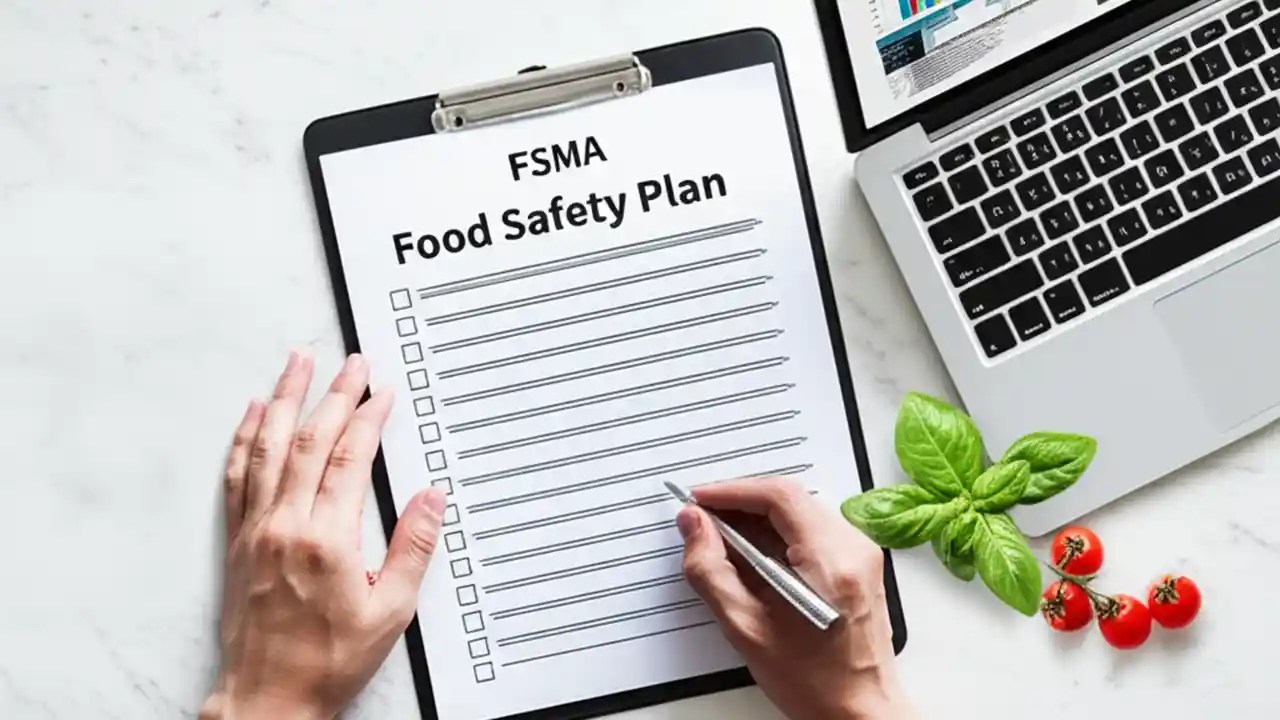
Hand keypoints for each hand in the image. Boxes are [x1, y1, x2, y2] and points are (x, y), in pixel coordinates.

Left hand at [202, 351, 445, 719]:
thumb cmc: (328, 660)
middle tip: (351, 363)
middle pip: (311, 441)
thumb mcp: (390, 611)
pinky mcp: (236, 540)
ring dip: (286, 399)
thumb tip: (432, 498)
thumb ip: (413, 548)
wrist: (268, 696)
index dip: (368, 417)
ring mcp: (256, 530)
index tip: (381, 392)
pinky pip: (238, 476)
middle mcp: (286, 525)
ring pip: (270, 447)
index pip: (350, 458)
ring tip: (297, 363)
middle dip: (334, 395)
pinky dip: (245, 438)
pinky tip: (255, 413)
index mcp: (328, 539)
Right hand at [677, 478, 914, 719]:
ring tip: (722, 537)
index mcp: (831, 562)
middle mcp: (853, 549)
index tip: (699, 500)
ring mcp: (861, 553)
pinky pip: (813, 527)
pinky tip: (753, 553)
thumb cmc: (814, 682)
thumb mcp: (746, 628)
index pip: (778, 496)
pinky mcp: (859, 562)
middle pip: (790, 497)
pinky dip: (778, 531)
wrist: (860, 711)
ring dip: (758, 516)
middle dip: (741, 501)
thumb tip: (694, 525)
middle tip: (704, 518)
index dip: (731, 491)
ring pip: (801, 509)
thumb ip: (710, 570)